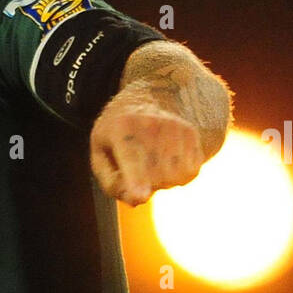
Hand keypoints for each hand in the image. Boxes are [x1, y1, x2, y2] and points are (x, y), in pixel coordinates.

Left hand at [90, 86, 204, 205]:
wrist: (151, 92)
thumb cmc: (119, 130)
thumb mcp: (100, 150)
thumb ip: (110, 180)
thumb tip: (136, 200)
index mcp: (121, 127)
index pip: (131, 158)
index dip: (136, 180)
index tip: (140, 196)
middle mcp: (152, 125)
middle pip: (154, 179)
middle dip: (145, 185)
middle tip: (136, 167)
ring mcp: (175, 128)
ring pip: (175, 179)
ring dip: (163, 181)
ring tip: (151, 160)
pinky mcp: (192, 134)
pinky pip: (190, 173)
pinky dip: (178, 174)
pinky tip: (167, 158)